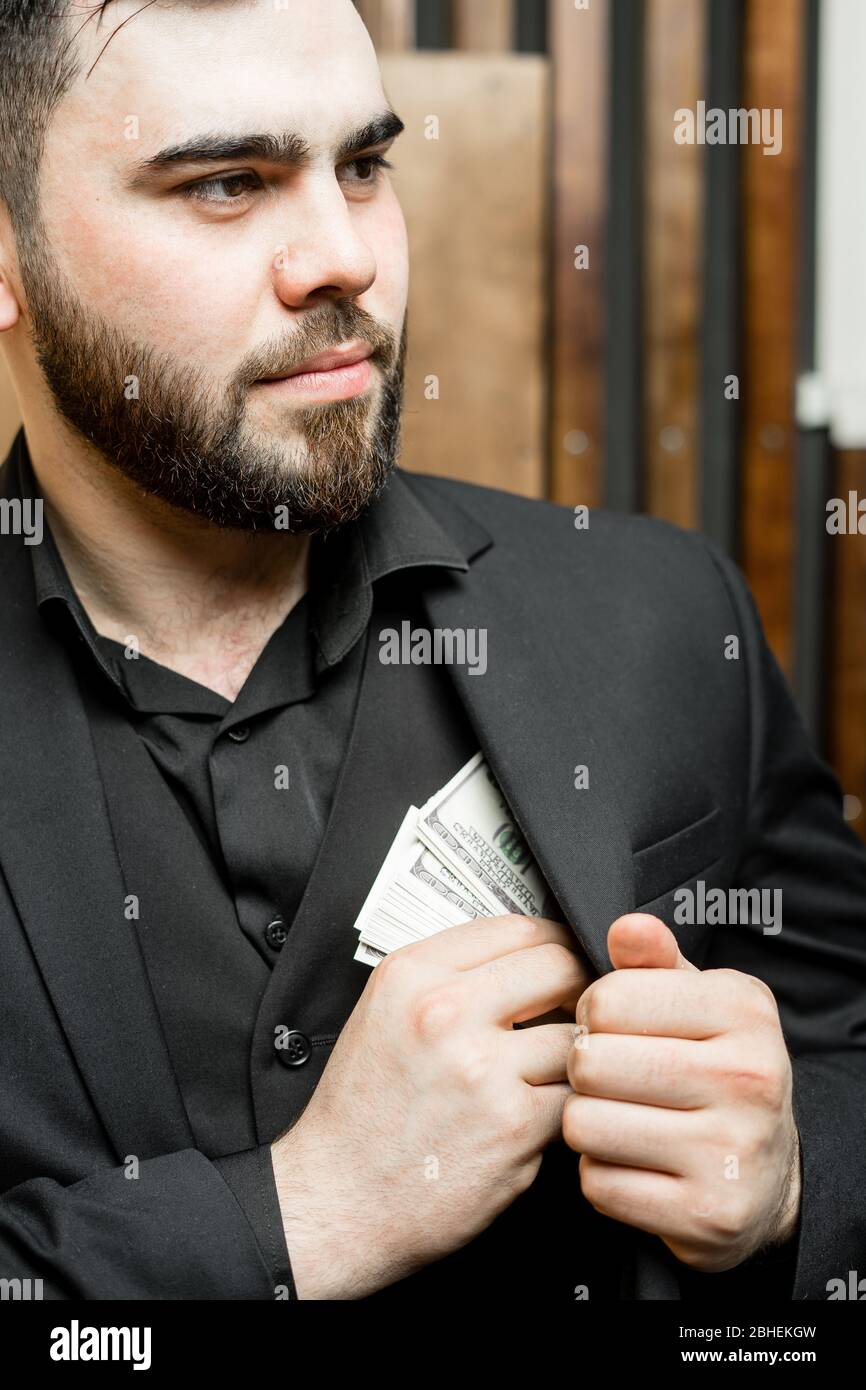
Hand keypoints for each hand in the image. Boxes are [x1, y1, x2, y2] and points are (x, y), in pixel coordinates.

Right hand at [273, 914, 592, 1297]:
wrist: (339, 1199)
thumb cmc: (362, 1111)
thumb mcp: (383, 1012)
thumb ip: (448, 976)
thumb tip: (524, 957)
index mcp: (413, 974)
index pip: (517, 927)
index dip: (553, 941)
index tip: (563, 957)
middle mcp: (445, 1011)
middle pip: (559, 968)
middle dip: (578, 987)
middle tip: (578, 1007)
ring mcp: (483, 1068)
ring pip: (577, 1035)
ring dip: (576, 1054)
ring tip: (553, 1070)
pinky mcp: (513, 1125)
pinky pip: (575, 1096)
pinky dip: (568, 1106)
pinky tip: (541, 1113)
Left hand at [563, 913, 800, 1272]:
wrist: (766, 1179)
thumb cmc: (714, 1072)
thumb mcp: (695, 1003)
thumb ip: (652, 962)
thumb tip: (627, 927)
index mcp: (743, 1010)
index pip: (608, 998)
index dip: (592, 1014)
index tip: (612, 1028)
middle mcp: (748, 1079)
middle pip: (590, 1062)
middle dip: (584, 1071)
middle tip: (611, 1080)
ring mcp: (730, 1153)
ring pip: (585, 1125)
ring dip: (586, 1125)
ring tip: (618, 1118)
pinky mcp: (706, 1216)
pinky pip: (598, 1184)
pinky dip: (601, 1175)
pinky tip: (632, 1163)